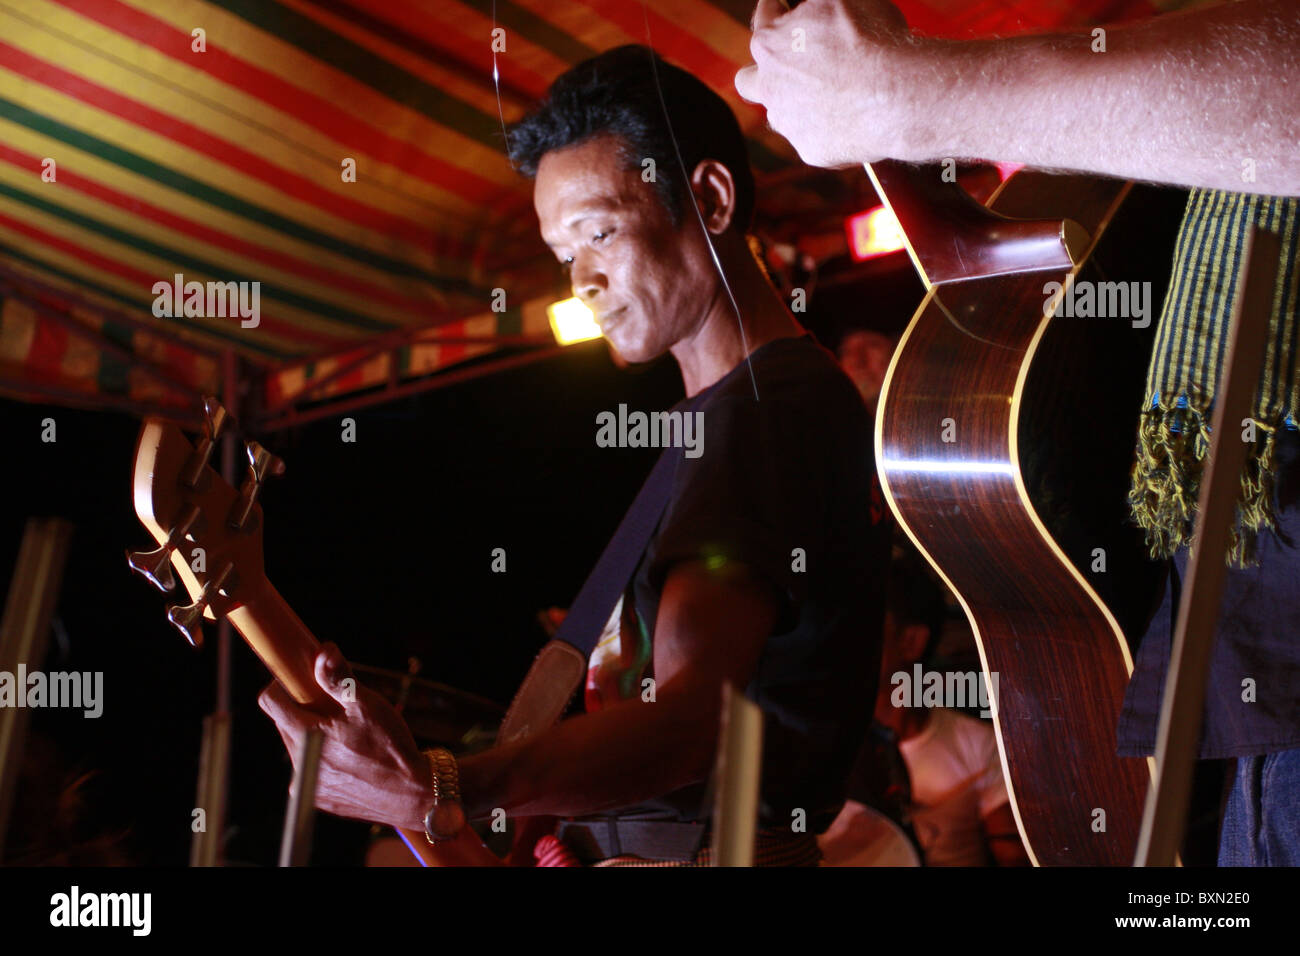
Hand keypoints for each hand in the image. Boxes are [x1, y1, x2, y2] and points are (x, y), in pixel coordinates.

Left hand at [258, 642, 431, 830]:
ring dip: (316, 736)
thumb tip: (323, 652)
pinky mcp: (321, 800)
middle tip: (336, 706)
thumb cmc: (392, 747)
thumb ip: (339, 678)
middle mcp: (299, 765)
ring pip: (300, 748)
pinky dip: (326, 759)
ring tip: (350, 736)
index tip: (301, 679)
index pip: (271, 702)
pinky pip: (313, 770)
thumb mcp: (367, 705)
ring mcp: (308, 786)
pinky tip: (353, 758)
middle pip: (285, 725)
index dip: (282, 684)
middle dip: (305, 710)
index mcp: (305, 737)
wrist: (413, 793)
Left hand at [735, 0, 917, 166]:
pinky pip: (813, 139)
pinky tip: (853, 118)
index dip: (777, 10)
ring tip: (833, 96)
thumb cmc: (870, 40)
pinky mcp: (810, 150)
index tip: (785, 10)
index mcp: (770, 43)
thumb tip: (812, 6)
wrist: (894, 94)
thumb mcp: (840, 0)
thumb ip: (815, 5)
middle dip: (763, 72)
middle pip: (749, 81)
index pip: (764, 19)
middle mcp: (771, 86)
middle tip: (787, 67)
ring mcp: (789, 122)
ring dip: (798, 104)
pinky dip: (828, 129)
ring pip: (781, 114)